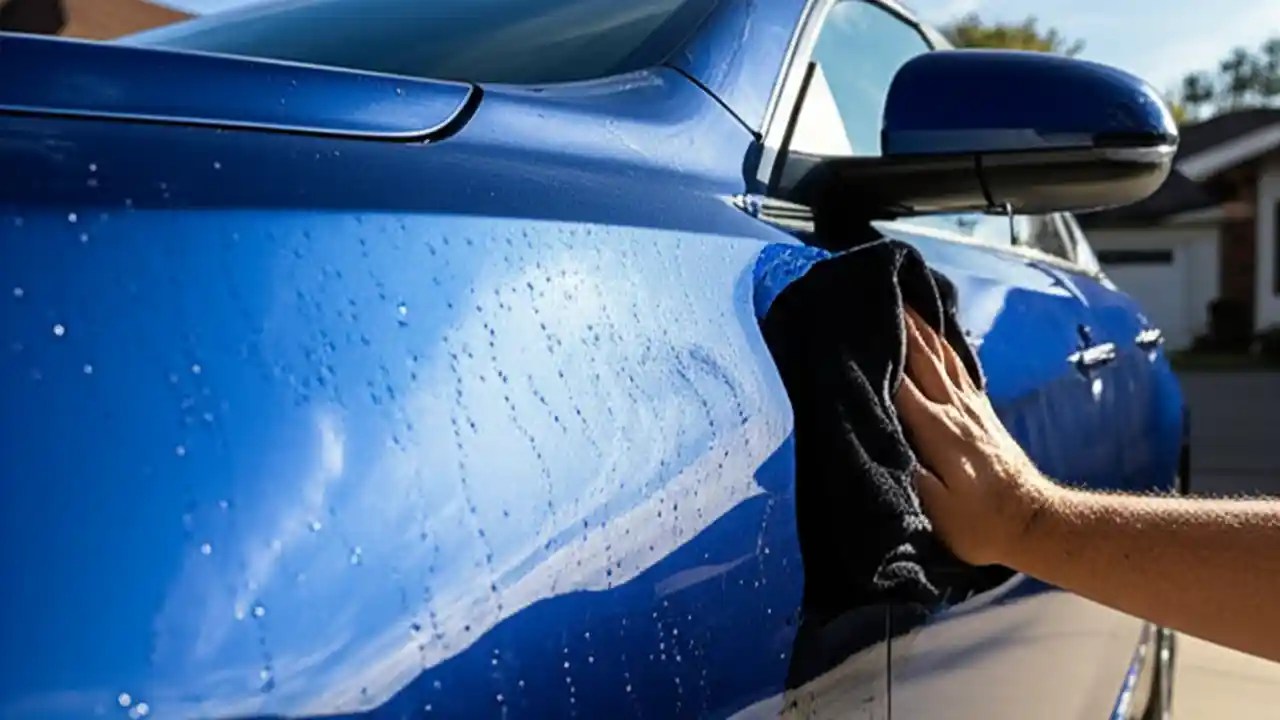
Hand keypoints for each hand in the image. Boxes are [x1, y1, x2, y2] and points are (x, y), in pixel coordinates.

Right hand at [895, 310, 1058, 566]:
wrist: (1033, 522)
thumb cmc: (979, 523)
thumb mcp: (936, 509)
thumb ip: (906, 468)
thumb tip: (877, 435)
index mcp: (936, 429)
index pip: (898, 381)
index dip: (875, 352)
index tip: (854, 325)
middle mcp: (954, 409)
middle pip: (922, 355)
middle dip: (898, 322)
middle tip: (874, 291)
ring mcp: (971, 407)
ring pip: (942, 354)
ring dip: (921, 325)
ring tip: (901, 298)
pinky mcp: (982, 411)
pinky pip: (958, 365)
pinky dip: (943, 342)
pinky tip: (936, 331)